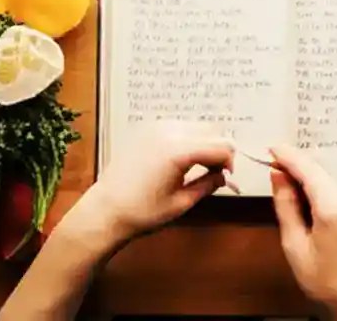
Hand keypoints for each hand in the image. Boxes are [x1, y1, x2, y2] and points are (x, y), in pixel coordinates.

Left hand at [69, 123, 233, 247]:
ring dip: (204, 142)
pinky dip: (187, 138)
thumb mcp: (182, 202)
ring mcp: (156, 127)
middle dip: (219, 149)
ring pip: (195, 125)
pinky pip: (178, 126)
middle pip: (212, 129)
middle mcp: (169, 131)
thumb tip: (223, 175)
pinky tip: (180, 160)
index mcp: (179, 150)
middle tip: (215, 172)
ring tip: (197, 167)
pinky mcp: (146, 129)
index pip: (221, 145)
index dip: (230, 161)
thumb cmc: (142, 212)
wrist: (106, 210)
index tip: (226, 176)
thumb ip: (208, 184)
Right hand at [270, 145, 336, 320]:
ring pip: (324, 177)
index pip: (307, 169)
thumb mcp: (294, 245)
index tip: (269, 147)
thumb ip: (286, 206)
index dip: (287, 156)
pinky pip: (330, 188)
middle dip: (294, 163)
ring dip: (302, 174)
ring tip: (280, 181)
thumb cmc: (324, 280)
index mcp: (332, 208)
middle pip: (317, 170)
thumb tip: (277, 176)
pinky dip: (313, 185)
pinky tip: (299, 194)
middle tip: (269, 162)